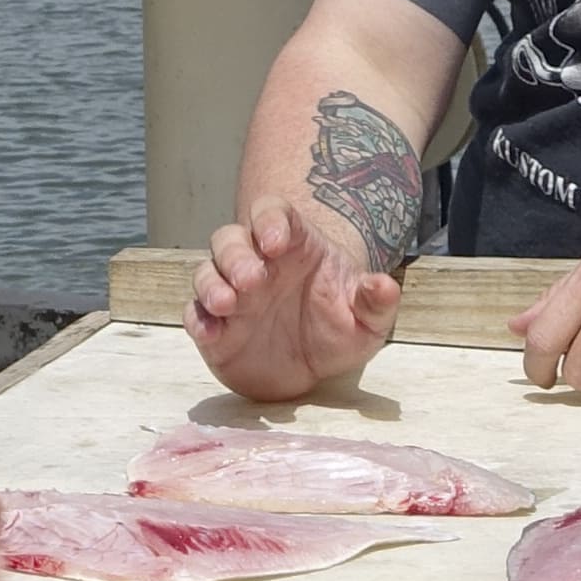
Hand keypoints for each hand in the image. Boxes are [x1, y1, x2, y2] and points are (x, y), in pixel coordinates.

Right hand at [189, 201, 397, 404]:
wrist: (314, 367)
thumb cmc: (338, 328)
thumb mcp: (367, 321)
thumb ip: (375, 302)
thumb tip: (384, 287)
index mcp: (293, 247)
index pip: (272, 213)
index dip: (268, 220)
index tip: (276, 241)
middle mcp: (256, 264)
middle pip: (230, 239)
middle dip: (235, 255)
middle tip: (252, 279)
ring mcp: (232, 295)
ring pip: (207, 272)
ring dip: (212, 284)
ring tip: (227, 304)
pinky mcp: (216, 329)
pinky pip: (195, 316)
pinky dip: (198, 321)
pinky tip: (211, 333)